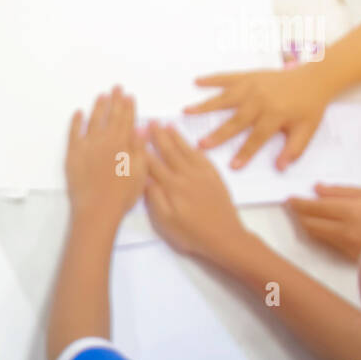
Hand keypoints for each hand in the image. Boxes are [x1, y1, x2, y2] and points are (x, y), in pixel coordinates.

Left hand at [65, 86, 144, 229]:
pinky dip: (76, 122)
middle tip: (116, 87)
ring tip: (101, 96)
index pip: (127, 120)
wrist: (97, 209)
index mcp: (123, 144)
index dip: (128, 107)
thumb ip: (140, 148)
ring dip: (98, 107)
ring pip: (93, 121)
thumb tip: (141, 128)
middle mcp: (105, 141)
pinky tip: (78, 113)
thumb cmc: (122, 195)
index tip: (129, 96)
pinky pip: (73, 133)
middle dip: (115, 101)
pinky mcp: (73, 154)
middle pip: (111, 117)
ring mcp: (88, 146)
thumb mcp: (140, 172)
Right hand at [144, 122, 248, 262]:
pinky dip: (194, 148)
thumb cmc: (191, 234)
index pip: (153, 163)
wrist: (225, 238)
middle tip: (151, 121)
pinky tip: (191, 143)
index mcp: (172, 186)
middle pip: (170, 152)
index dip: (143, 148)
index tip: (135, 134)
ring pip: (187, 151)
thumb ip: (154, 198)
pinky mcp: (215, 178)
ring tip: (168, 125)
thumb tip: (145, 178)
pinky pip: (203, 157)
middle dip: (159, 136)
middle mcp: (187, 175)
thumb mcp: (165, 221)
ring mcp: (203, 175)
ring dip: (176, 137)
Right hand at [186, 64, 334, 169]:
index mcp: (276, 115)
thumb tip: (281, 167)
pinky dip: (212, 79)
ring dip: (206, 105)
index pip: (257, 138)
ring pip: (226, 98)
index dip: (245, 152)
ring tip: (187, 112)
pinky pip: (228, 77)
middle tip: (201, 145)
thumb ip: (294, 149)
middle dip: (219, 134)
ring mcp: (253, 86)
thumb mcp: (307, 130)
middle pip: (236, 120)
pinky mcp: (249, 76)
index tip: (232, 165)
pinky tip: (197, 82)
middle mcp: (261, 100)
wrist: (316, 77)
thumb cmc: (310, 106)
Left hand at [286, 185, 360, 260]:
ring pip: (317, 235)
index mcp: (350, 211)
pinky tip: (322, 226)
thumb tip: (316, 188)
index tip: (288, 199)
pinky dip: (321, 233)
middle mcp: (345, 231)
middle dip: (298, 214)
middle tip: (292, 206)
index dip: (297, 203)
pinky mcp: (351, 256)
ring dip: (307, 224)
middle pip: (310, 224)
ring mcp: (348, 246)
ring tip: (304, 214)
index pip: (313, 208)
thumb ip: (341, 191)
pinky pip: (329, 243)